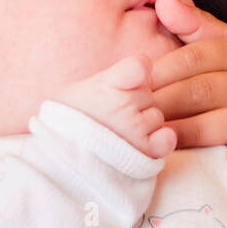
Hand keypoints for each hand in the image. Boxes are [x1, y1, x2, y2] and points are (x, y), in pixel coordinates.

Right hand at [54, 54, 177, 158]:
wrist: (59, 160)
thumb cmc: (68, 123)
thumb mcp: (82, 90)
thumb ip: (114, 78)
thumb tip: (143, 72)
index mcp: (107, 84)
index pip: (138, 66)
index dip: (139, 70)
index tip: (135, 75)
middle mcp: (124, 103)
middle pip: (147, 93)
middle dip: (134, 103)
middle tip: (110, 117)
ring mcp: (136, 127)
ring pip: (156, 116)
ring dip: (143, 125)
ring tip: (117, 135)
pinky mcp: (145, 151)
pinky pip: (167, 138)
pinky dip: (160, 141)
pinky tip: (140, 144)